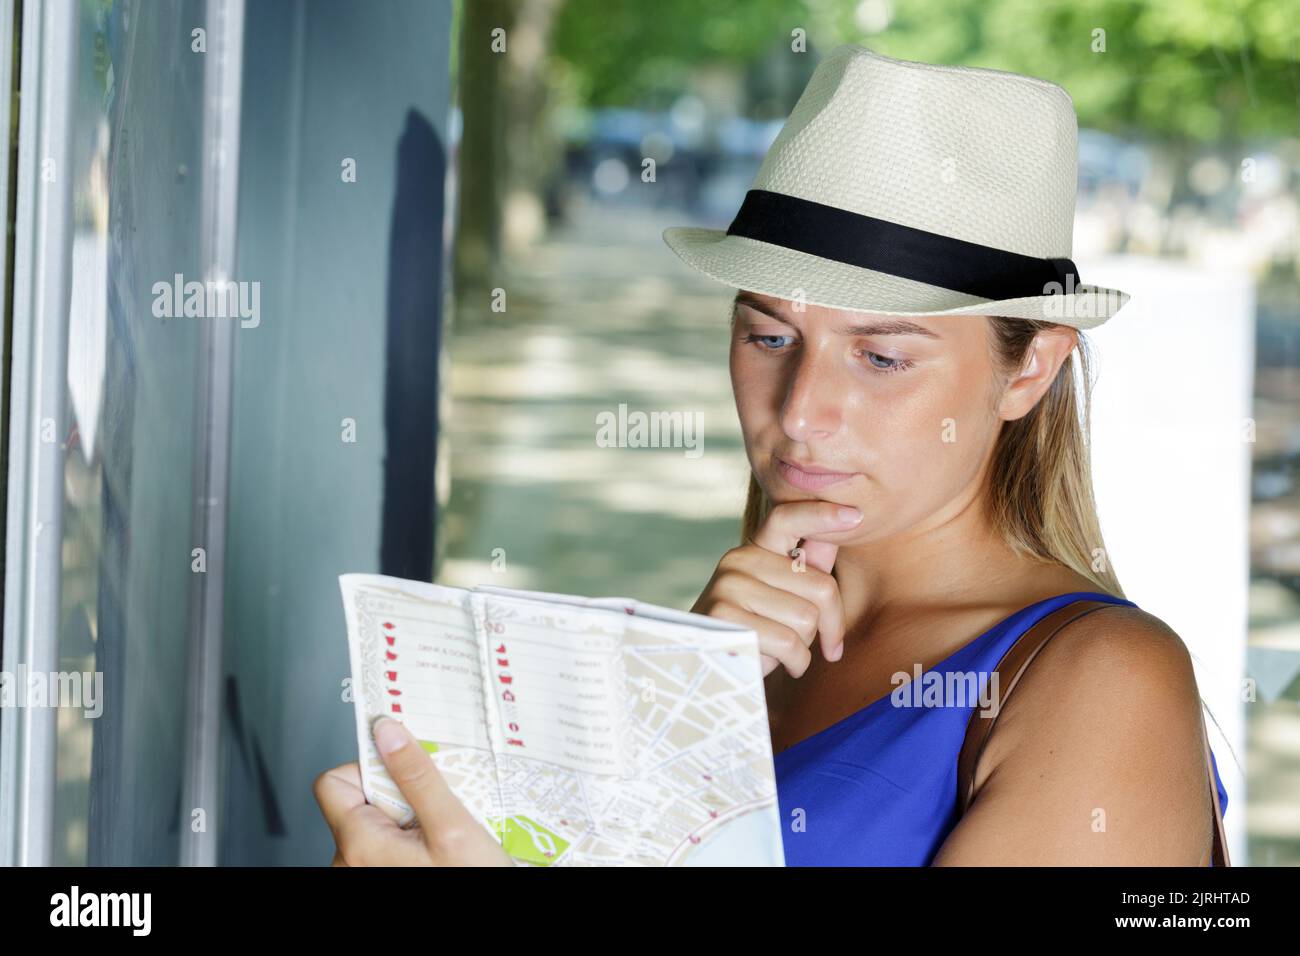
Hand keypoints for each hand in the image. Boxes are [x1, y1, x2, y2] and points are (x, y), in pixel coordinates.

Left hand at [313, 717, 515, 865]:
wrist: (494, 927)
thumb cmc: (472, 881)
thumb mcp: (453, 825)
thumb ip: (417, 776)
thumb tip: (386, 732)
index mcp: (358, 845)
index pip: (334, 781)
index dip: (369, 769)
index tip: (404, 773)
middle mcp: (348, 864)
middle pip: (360, 800)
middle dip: (400, 795)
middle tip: (438, 810)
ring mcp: (361, 874)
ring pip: (377, 822)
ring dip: (411, 819)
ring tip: (443, 835)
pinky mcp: (379, 877)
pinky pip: (387, 844)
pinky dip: (413, 840)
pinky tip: (441, 851)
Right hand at [691, 499, 859, 677]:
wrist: (706, 673)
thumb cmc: (755, 634)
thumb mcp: (783, 597)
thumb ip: (809, 565)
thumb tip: (842, 525)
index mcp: (754, 549)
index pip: (787, 518)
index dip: (821, 514)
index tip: (856, 515)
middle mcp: (738, 560)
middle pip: (820, 587)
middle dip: (828, 625)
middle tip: (810, 641)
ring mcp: (728, 587)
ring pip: (806, 618)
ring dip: (806, 647)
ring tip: (783, 652)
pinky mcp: (724, 619)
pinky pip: (789, 644)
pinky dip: (795, 663)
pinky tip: (777, 664)